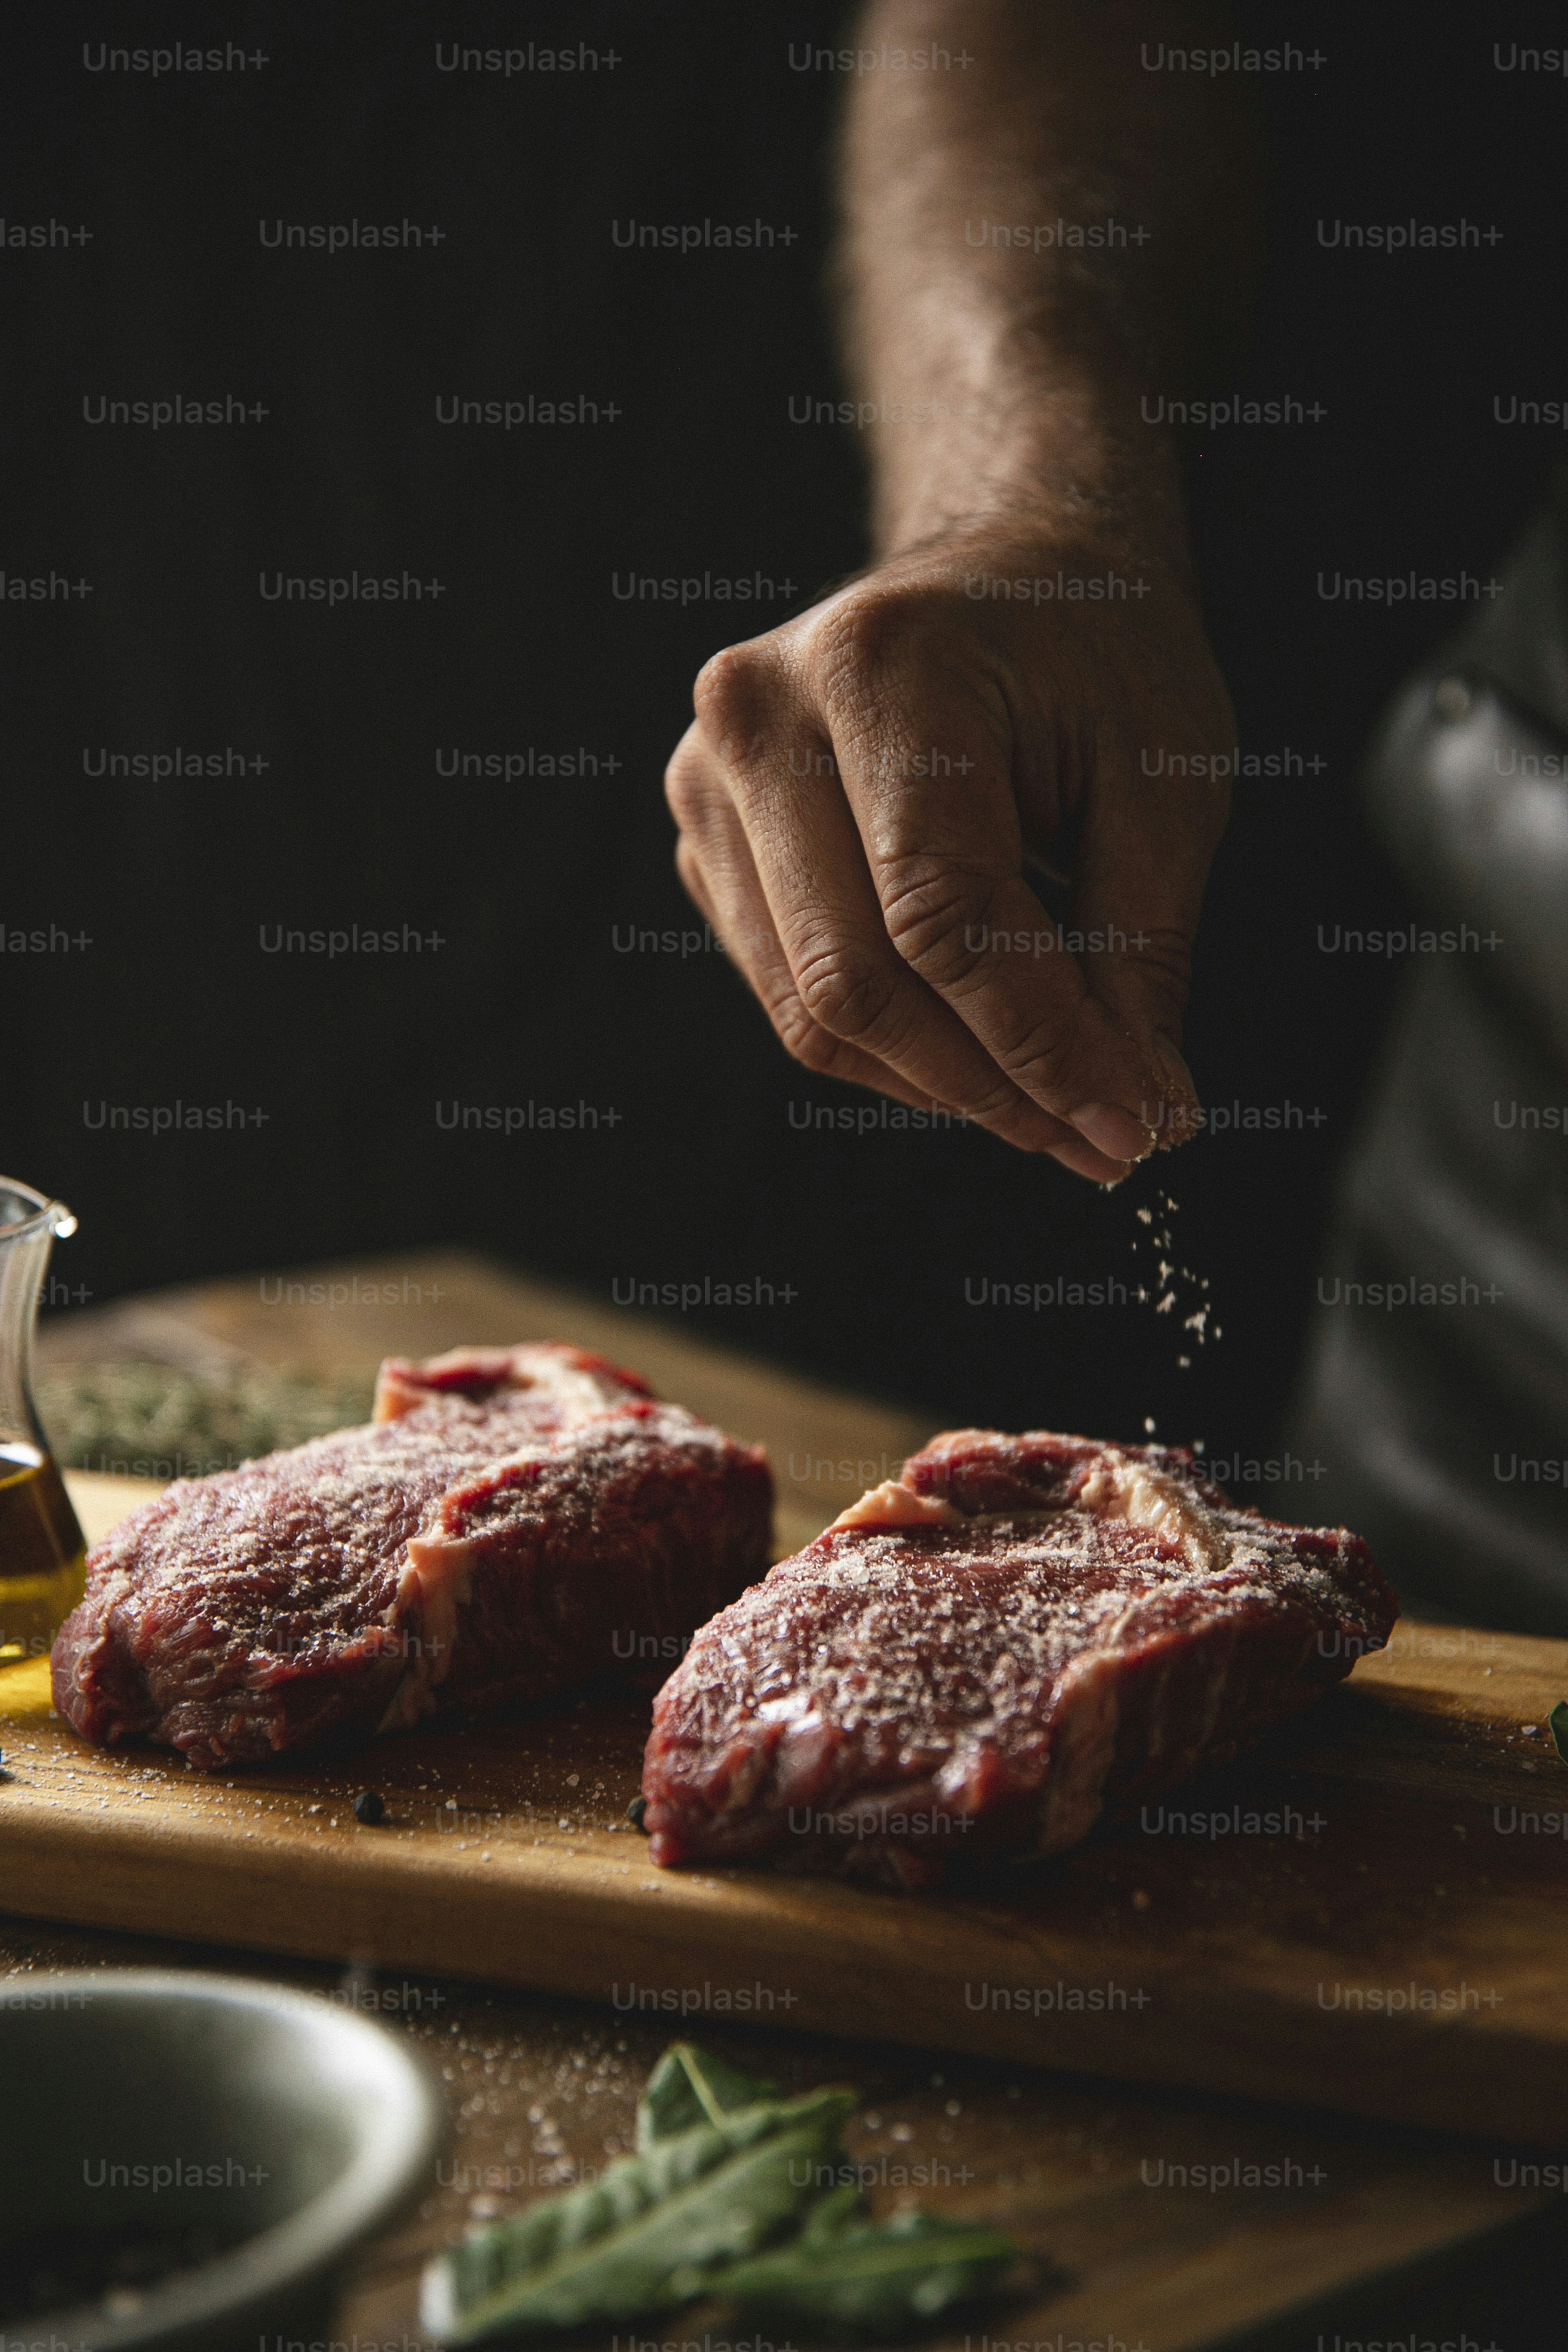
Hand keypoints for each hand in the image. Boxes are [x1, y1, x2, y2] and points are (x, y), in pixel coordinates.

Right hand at [664, 530, 1234, 1181]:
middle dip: (991, 1085)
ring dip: (943, 1085)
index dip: (1039, 1045)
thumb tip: (1141, 1117)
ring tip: (1055, 1108)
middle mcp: (761, 717)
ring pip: (811, 1012)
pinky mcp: (707, 838)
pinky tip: (979, 1045)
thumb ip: (1142, 953)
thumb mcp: (1164, 781)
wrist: (1011, 563)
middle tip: (1103, 1139)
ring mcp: (710, 779)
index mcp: (879, 666)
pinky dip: (893, 1049)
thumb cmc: (1095, 652)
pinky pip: (790, 996)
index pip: (943, 917)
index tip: (1134, 1127)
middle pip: (856, 980)